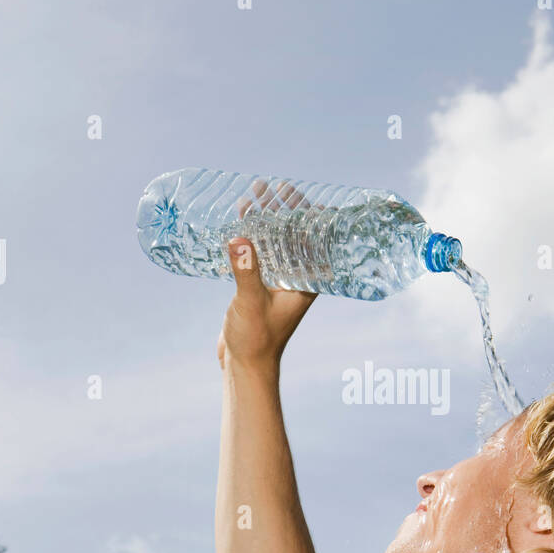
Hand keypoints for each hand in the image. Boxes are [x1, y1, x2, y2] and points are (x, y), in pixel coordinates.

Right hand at [217, 179, 316, 371]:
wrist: (244, 366)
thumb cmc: (256, 340)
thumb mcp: (250, 303)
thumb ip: (246, 272)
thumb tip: (239, 240)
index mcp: (305, 284)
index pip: (314, 243)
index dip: (309, 217)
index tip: (300, 196)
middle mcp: (295, 280)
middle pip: (294, 236)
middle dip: (285, 211)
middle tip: (275, 186)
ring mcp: (276, 282)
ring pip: (274, 242)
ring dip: (266, 219)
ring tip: (255, 193)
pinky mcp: (258, 286)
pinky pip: (258, 253)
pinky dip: (251, 235)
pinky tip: (240, 219)